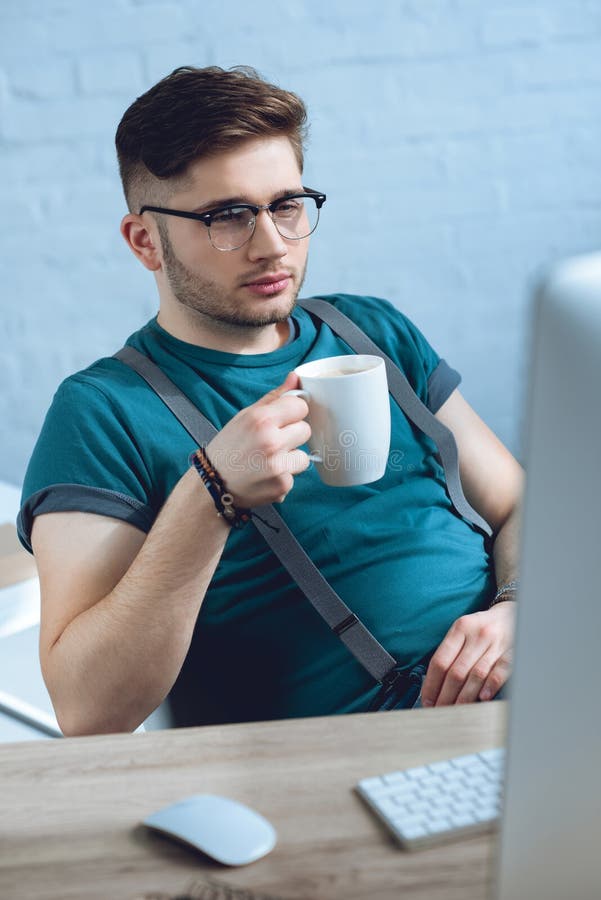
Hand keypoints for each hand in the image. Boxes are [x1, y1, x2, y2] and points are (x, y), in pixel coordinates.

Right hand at [205, 372, 311, 508]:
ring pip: (304, 456)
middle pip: (305, 430)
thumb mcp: (245, 416)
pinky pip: (295, 476)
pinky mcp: (282, 485)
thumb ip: (274, 397)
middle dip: (292, 436)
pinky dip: (283, 476)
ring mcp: (278, 465)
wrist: (211, 483)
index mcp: (261, 419)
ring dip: (291, 458)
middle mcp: (271, 441)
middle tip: (271, 443)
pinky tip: (265, 475)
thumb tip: (296, 378)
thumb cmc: (228, 447)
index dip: (293, 413)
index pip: (301, 406)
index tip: (282, 420)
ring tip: (268, 461)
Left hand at [421, 601, 515, 705]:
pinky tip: (482, 698)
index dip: (431, 684)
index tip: (427, 700)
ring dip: (464, 697)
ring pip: (476, 675)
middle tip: (439, 711)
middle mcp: (477, 635)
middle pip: (456, 672)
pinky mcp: (513, 652)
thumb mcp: (463, 630)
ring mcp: (496, 644)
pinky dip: (490, 686)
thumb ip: (450, 652)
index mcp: (460, 628)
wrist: (512, 614)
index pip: (440, 661)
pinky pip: (500, 672)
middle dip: (445, 696)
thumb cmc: (482, 627)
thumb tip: (433, 683)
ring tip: (456, 711)